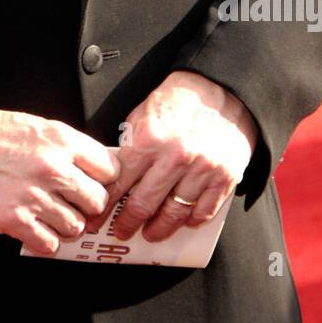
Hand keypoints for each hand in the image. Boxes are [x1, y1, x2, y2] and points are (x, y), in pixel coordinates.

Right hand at [0, 108, 119, 255]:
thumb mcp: (36, 127)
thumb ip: (67, 146)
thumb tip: (94, 165)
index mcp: (61, 141)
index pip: (108, 169)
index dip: (105, 179)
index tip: (98, 183)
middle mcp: (52, 169)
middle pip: (97, 201)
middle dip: (88, 204)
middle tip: (76, 202)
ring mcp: (35, 197)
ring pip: (76, 226)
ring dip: (67, 224)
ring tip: (52, 214)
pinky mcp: (15, 221)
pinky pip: (49, 244)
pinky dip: (46, 240)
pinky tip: (37, 227)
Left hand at [103, 71, 258, 242]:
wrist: (223, 89)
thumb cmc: (180, 100)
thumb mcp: (144, 114)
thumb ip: (131, 145)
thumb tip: (115, 176)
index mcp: (149, 139)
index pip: (119, 182)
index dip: (105, 206)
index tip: (96, 219)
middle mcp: (175, 157)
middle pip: (144, 204)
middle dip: (128, 223)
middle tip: (121, 231)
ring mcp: (202, 169)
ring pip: (174, 213)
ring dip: (159, 229)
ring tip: (150, 234)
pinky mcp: (225, 177)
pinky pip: (204, 211)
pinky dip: (191, 221)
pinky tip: (182, 223)